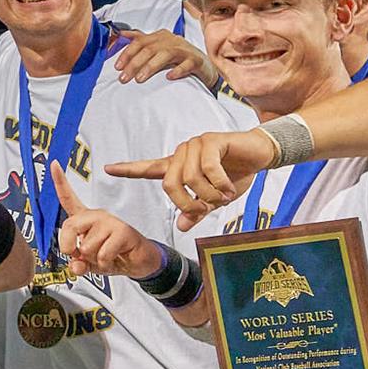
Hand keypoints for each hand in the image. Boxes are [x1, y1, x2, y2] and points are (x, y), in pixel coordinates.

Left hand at [52, 162, 161, 277]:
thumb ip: (78, 265)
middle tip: (79, 255)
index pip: (69, 198)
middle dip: (69, 247)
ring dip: (93, 259)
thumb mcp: (89, 263)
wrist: (140, 261)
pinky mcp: (122, 231)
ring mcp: (110, 221)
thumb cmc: (113, 256)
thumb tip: (75, 266)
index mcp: (85, 218)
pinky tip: (115, 258)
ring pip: (87, 246)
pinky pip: (102, 253)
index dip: (59, 182)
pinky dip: (105, 263)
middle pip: (69, 226)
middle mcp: (96, 216)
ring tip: (106, 255)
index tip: (53, 163)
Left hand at [107, 128, 274, 230]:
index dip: (128, 169)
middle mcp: (181, 154)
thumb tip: (182, 227)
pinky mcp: (212, 141)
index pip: (148, 168)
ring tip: (224, 197)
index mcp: (178, 166)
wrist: (261, 154)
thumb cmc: (236, 174)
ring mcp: (195, 145)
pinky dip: (219, 184)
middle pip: (169, 184)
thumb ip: (197, 210)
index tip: (106, 168)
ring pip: (190, 178)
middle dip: (185, 203)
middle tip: (203, 210)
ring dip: (208, 194)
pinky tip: (230, 189)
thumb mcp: (215, 198)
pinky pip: (208, 168)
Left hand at [113, 29, 215, 85]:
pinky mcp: (196, 61)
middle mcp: (172, 40)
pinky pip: (187, 64)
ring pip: (166, 54)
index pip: (140, 42)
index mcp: (160, 36)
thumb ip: (141, 41)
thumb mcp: (158, 47)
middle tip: (124, 78)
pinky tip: (169, 77)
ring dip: (151, 66)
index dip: (127, 53)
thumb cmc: (177, 56)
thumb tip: (121, 34)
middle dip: (134, 64)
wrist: (204, 65)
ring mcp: (185, 50)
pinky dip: (177, 70)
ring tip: (139, 79)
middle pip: (150, 49)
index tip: (117, 67)